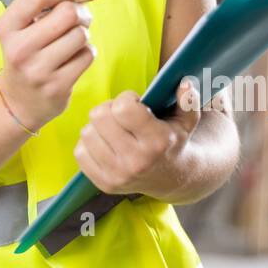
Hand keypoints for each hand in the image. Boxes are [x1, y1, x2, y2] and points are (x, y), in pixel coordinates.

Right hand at [0, 0, 95, 131]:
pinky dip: (86, 52)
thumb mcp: (26, 22)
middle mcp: (19, 49)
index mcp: (7, 27)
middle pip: (67, 13)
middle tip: (77, 19)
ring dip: (82, 34)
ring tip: (72, 40)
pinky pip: (87, 55)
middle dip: (79, 12)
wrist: (19, 100)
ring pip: (80, 35)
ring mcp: (38, 70)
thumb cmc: (28, 51)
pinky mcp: (57, 87)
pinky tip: (74, 58)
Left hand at [73, 78, 202, 198]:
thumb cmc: (174, 141)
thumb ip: (187, 100)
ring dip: (97, 127)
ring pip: (87, 132)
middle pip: (99, 116)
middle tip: (121, 115)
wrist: (173, 178)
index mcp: (156, 142)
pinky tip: (106, 144)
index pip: (123, 108)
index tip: (134, 103)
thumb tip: (184, 83)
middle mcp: (136, 161)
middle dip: (109, 109)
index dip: (126, 98)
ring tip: (114, 130)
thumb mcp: (186, 120)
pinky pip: (79, 152)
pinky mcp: (104, 184)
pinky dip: (89, 144)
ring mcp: (118, 175)